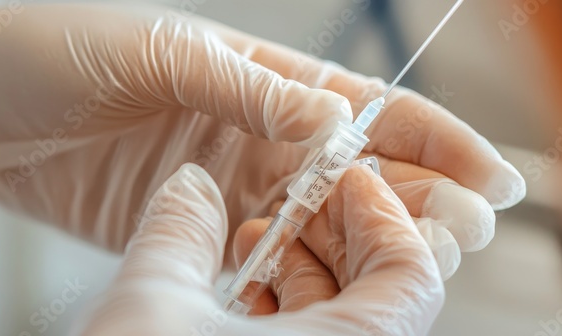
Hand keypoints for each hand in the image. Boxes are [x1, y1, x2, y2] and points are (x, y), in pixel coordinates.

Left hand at [0, 3, 524, 275]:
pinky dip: (282, 282)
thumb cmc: (39, 52)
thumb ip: (241, 90)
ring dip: (357, 252)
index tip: (491, 180)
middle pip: (353, 175)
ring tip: (399, 278)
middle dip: (413, 205)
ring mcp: (210, 186)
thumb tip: (332, 119)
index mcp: (249, 74)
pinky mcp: (172, 230)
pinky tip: (305, 303)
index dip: (433, 140)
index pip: (362, 108)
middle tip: (457, 242)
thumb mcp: (148, 52)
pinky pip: (245, 261)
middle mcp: (243, 131)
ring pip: (309, 226)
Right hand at [77, 164, 442, 334]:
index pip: (411, 275)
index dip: (377, 214)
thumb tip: (190, 187)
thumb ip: (180, 231)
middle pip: (382, 302)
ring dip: (307, 280)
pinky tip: (237, 300)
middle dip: (334, 240)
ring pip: (346, 334)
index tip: (338, 176)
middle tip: (288, 204)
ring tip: (251, 246)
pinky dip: (288, 326)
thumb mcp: (149, 305)